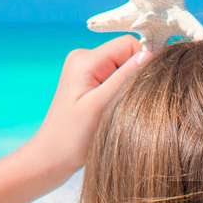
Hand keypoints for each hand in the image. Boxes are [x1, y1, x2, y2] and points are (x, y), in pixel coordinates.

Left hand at [23, 36, 150, 180]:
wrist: (51, 158)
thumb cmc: (72, 137)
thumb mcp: (101, 106)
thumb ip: (125, 77)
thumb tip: (151, 53)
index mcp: (86, 59)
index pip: (130, 44)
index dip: (144, 62)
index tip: (144, 88)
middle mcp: (85, 58)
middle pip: (127, 54)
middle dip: (135, 76)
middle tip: (125, 104)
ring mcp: (86, 70)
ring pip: (124, 67)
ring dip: (128, 87)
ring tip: (116, 110)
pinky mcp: (89, 82)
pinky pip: (116, 78)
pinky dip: (120, 92)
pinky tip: (112, 110)